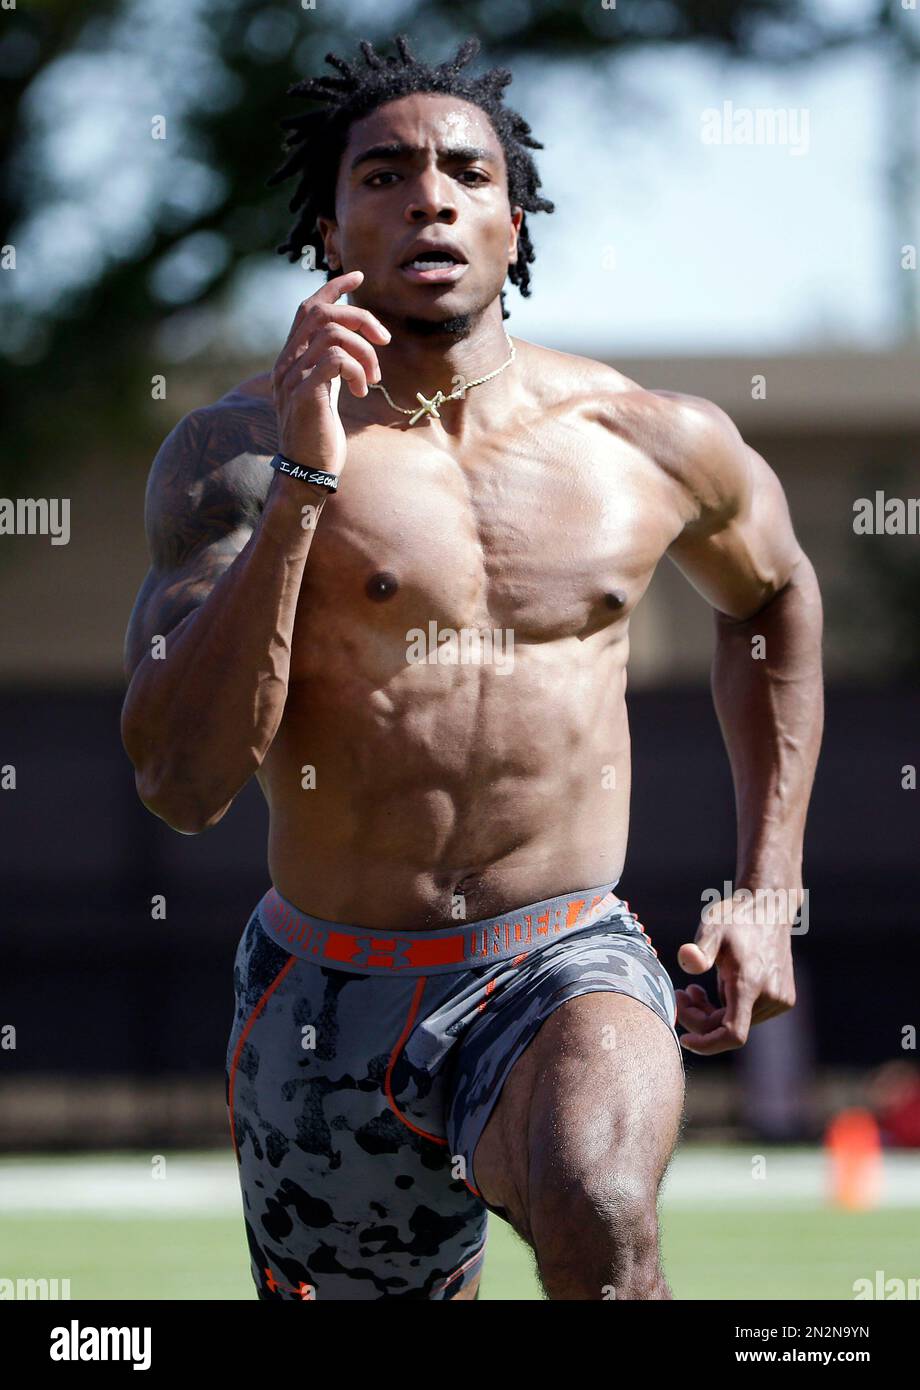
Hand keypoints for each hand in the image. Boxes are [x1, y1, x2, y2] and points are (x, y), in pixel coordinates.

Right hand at [270, 269, 390, 477]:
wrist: (306, 470)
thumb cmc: (320, 434)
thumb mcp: (325, 392)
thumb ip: (331, 366)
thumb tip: (352, 343)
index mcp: (290, 358)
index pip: (307, 308)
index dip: (333, 287)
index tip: (358, 276)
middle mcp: (286, 363)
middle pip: (322, 312)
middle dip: (360, 317)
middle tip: (384, 340)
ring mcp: (293, 377)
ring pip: (333, 334)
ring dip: (364, 351)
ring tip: (372, 377)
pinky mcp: (306, 394)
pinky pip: (335, 360)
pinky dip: (356, 369)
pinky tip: (361, 390)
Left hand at [675, 890, 797, 1053]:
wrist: (769, 908)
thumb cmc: (736, 917)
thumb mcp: (712, 926)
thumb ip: (700, 948)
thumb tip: (687, 960)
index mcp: (750, 984)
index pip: (733, 1035)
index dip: (707, 1044)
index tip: (683, 1040)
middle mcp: (770, 997)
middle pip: (727, 1028)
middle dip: (698, 1018)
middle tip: (680, 995)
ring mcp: (780, 1001)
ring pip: (736, 1023)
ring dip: (711, 1012)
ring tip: (694, 988)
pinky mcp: (783, 1000)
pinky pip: (747, 1015)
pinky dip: (727, 1008)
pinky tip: (719, 985)